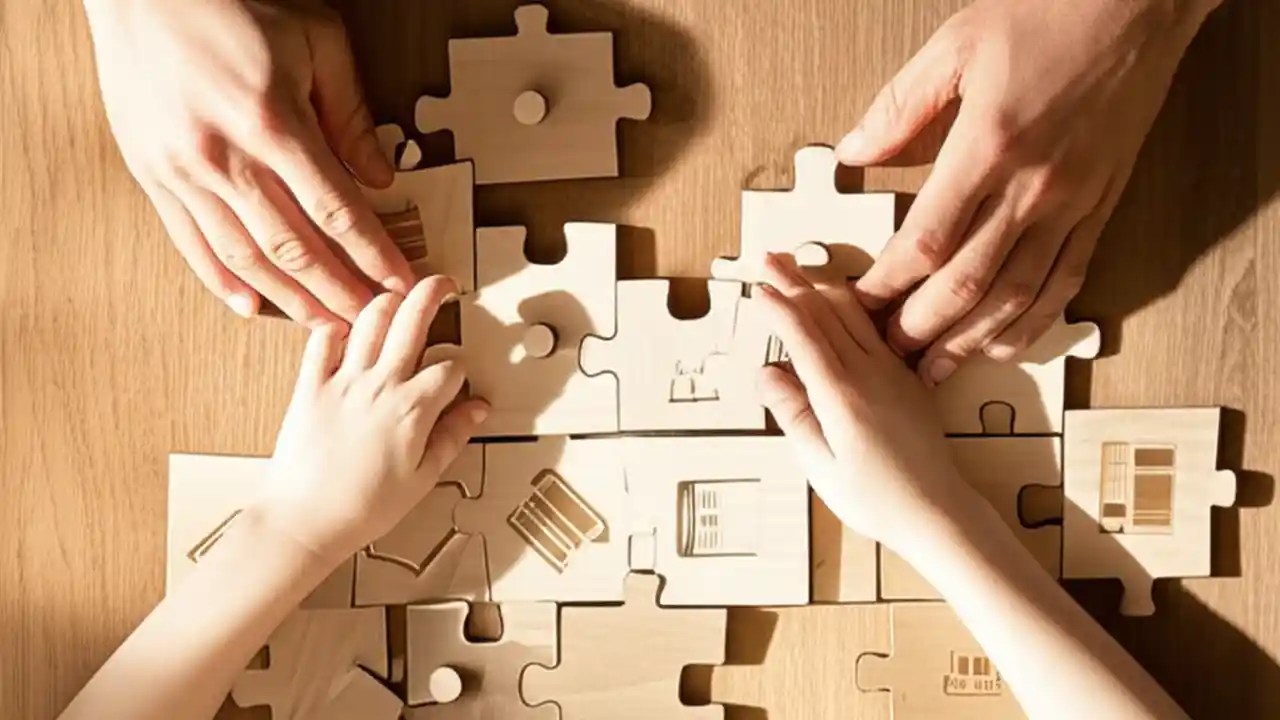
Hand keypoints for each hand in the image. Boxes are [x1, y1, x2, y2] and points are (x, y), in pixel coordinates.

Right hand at [84, 0, 412, 324]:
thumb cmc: (231, 7)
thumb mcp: (316, 40)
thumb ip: (351, 114)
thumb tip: (381, 177)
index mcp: (272, 122)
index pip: (337, 209)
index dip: (373, 254)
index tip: (399, 283)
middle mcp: (225, 157)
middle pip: (295, 246)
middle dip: (340, 291)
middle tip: (372, 321)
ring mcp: (184, 172)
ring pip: (246, 256)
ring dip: (291, 298)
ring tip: (326, 325)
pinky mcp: (153, 177)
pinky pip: (192, 243)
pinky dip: (222, 281)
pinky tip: (251, 305)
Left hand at [256, 277, 487, 562]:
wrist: (304, 520)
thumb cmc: (363, 508)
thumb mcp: (423, 478)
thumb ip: (452, 436)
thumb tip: (478, 409)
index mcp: (413, 409)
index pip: (451, 367)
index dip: (460, 369)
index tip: (458, 378)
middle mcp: (380, 385)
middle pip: (414, 319)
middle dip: (434, 293)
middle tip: (443, 284)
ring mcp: (343, 381)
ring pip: (370, 319)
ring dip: (387, 301)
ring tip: (397, 297)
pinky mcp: (310, 386)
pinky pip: (322, 340)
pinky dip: (334, 328)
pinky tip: (345, 330)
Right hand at [753, 254, 967, 546]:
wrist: (937, 512)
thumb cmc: (875, 499)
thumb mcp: (820, 466)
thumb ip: (793, 414)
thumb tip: (766, 372)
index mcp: (842, 396)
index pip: (803, 335)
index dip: (778, 308)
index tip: (756, 287)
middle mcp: (869, 373)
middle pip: (826, 312)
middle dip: (795, 282)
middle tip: (767, 257)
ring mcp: (891, 371)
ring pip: (853, 313)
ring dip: (821, 286)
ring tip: (797, 266)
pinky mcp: (905, 377)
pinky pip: (873, 329)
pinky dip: (848, 307)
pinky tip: (837, 299)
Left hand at [837, 0, 1218, 384]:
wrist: (1140, 4)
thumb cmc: (1053, 14)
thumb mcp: (956, 45)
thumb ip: (900, 107)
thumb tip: (855, 149)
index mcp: (989, 146)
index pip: (927, 240)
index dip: (887, 283)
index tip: (860, 302)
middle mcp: (1034, 185)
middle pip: (968, 282)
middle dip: (921, 326)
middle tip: (889, 349)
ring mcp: (1073, 202)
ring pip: (1019, 294)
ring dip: (974, 339)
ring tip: (939, 365)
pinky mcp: (1101, 205)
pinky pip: (1068, 279)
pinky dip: (1036, 320)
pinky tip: (1009, 341)